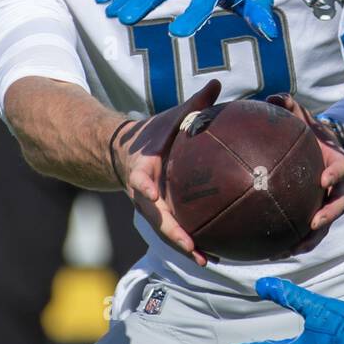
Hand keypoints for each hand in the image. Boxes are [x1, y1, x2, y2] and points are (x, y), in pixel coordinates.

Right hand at [112, 79, 222, 264]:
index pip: (139, 180)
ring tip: (208, 261)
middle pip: (155, 218)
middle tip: (191, 246)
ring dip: (185, 247)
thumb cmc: (152, 135)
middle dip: (171, 233)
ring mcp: (152, 208)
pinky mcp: (162, 215)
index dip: (143, 186)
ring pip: (167, 232)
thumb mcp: (170, 119)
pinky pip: (178, 231)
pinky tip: (218, 255)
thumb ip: (194, 104)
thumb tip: (216, 82)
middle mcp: (144, 195)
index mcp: (142, 170)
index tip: (148, 192)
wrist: (126, 154)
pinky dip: (194, 243)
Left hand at [264, 93, 343, 256]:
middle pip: (339, 204)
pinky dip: (296, 242)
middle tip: (313, 224)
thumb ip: (288, 106)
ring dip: (312, 239)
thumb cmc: (308, 130)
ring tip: (293, 250)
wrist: (318, 147)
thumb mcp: (302, 116)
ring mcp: (328, 202)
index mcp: (336, 162)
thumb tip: (273, 98)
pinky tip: (275, 252)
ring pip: (325, 225)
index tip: (323, 182)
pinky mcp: (316, 214)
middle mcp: (337, 186)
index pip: (341, 169)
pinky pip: (308, 232)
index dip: (335, 175)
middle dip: (328, 215)